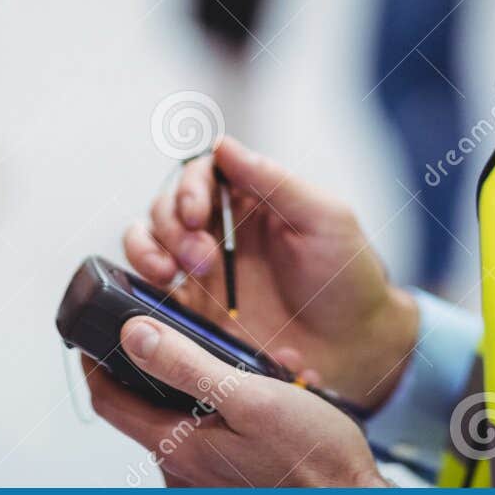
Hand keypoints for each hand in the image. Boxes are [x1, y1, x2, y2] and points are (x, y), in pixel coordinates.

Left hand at [87, 317, 388, 487]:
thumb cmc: (314, 462)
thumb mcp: (251, 397)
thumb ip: (187, 365)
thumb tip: (134, 336)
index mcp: (176, 447)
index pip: (108, 399)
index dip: (96, 360)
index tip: (96, 330)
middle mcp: (180, 471)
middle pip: (146, 404)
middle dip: (176, 362)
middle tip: (206, 336)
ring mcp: (201, 481)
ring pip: (184, 417)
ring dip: (214, 384)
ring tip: (261, 366)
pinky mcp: (224, 483)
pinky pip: (210, 436)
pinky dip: (231, 410)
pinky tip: (271, 396)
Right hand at [124, 135, 416, 410]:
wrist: (355, 349)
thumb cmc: (349, 278)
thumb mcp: (323, 219)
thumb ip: (273, 181)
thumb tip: (222, 145)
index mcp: (251, 200)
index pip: (202, 174)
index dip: (190, 187)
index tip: (197, 213)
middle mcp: (220, 230)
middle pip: (168, 206)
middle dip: (173, 226)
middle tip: (201, 259)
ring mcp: (202, 271)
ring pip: (147, 241)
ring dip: (147, 249)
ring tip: (169, 274)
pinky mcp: (192, 311)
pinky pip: (149, 290)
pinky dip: (139, 285)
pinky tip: (159, 294)